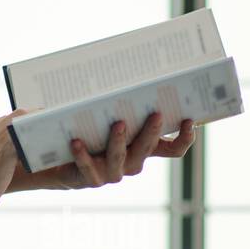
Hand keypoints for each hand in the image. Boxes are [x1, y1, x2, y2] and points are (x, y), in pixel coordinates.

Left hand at [7, 111, 195, 192]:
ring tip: (118, 124)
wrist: (59, 160)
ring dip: (120, 141)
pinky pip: (88, 167)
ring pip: (121, 159)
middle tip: (156, 113)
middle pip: (148, 149)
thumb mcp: (106, 114)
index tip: (190, 120)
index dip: (185, 138)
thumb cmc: (89, 130)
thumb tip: (129, 70)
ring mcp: (112, 173)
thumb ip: (120, 103)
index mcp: (143, 148)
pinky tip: (76, 141)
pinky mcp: (89, 179)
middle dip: (152, 132)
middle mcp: (132, 162)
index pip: (173, 149)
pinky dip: (83, 154)